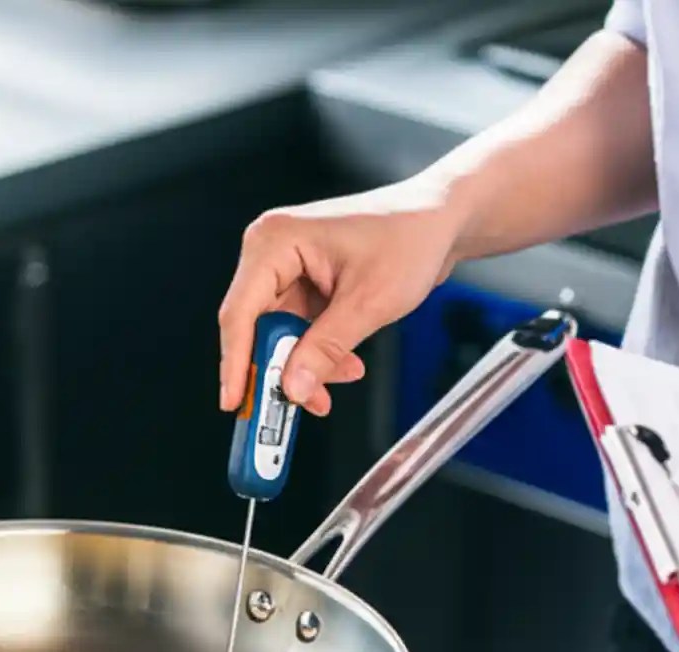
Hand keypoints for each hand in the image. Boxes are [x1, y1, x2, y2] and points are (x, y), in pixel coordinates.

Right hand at [218, 178, 464, 415]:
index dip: (236, 362)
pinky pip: (301, 328)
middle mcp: (274, 251)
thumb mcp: (369, 302)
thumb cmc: (410, 238)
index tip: (236, 402)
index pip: (241, 312)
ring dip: (308, 363)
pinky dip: (320, 351)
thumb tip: (292, 387)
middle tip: (303, 402)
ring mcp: (290, 267)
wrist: (442, 221)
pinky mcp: (308, 282)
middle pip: (258, 327)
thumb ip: (326, 347)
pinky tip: (347, 363)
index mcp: (276, 241)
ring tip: (345, 375)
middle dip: (283, 368)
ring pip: (282, 334)